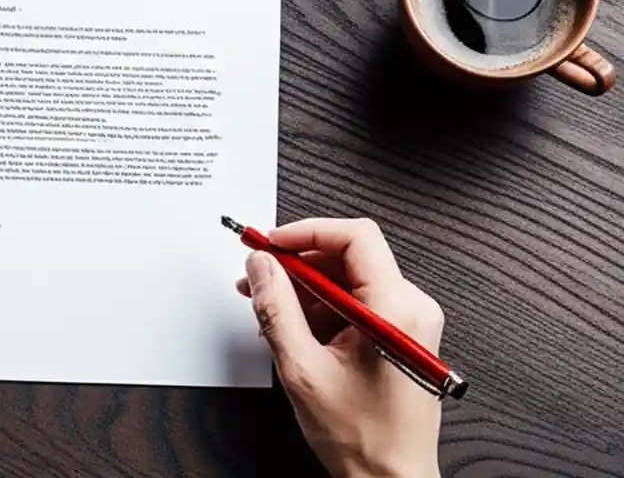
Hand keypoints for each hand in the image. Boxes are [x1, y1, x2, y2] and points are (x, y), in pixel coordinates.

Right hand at [235, 218, 443, 477]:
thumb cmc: (363, 437)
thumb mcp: (303, 369)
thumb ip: (277, 309)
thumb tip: (261, 266)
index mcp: (396, 310)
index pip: (355, 237)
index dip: (306, 232)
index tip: (270, 243)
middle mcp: (411, 308)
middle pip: (349, 256)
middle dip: (297, 262)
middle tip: (258, 274)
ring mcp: (408, 321)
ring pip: (349, 279)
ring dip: (305, 288)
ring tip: (268, 309)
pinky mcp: (399, 334)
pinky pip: (356, 301)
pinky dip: (320, 307)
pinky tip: (292, 328)